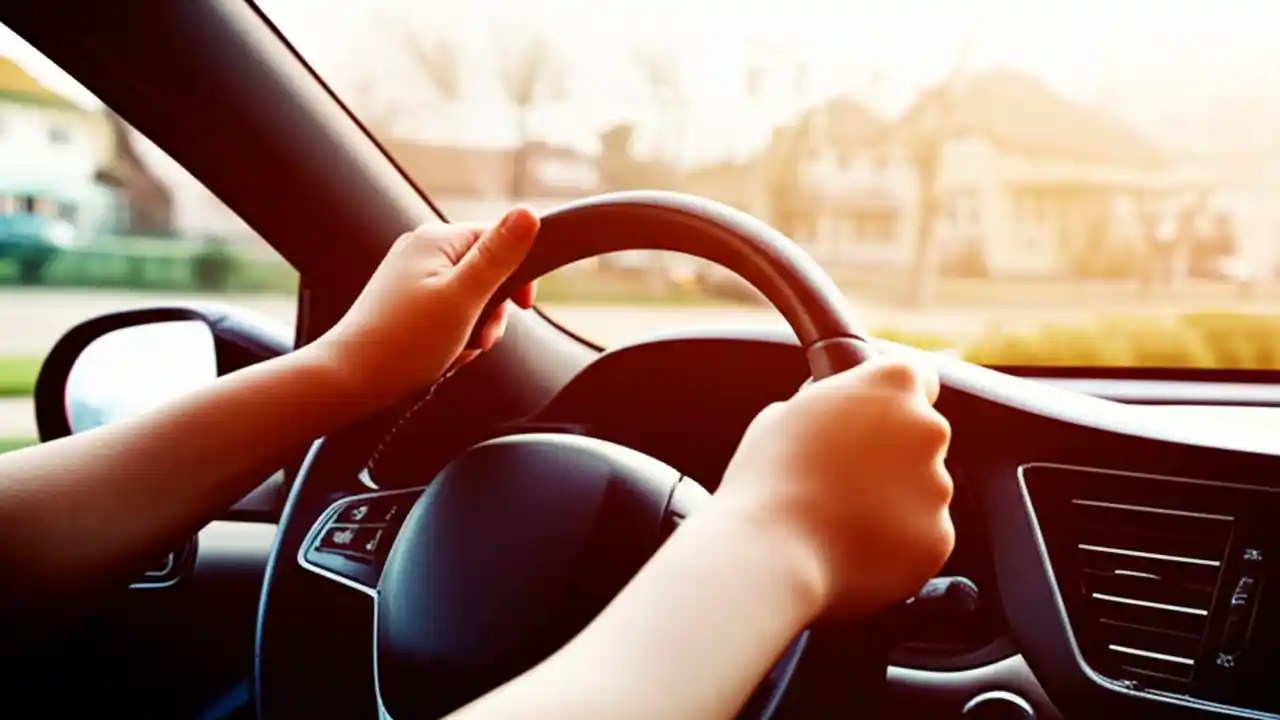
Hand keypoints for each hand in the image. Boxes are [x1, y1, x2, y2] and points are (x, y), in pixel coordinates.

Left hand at [313, 206, 538, 407]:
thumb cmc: (404, 342)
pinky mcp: (404, 300)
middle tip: (479, 339)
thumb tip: (529, 212)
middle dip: (492, 311)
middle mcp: (421, 249)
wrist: (350, 379)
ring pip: (470, 296)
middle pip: (486, 271)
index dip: (517, 276)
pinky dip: (454, 333)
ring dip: (474, 327)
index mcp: (436, 239)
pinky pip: (448, 310)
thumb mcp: (464, 298)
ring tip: (456, 350)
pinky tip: (442, 352)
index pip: (500, 239)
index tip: (521, 309)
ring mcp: (410, 275)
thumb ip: (498, 256)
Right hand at [714, 355, 954, 618]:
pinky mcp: (939, 538)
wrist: (771, 551)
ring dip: (894, 500)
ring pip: (924, 490)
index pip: (918, 376)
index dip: (894, 397)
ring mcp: (938, 486)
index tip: (876, 415)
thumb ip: (828, 408)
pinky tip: (854, 546)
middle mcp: (927, 428)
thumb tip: (832, 420)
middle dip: (893, 453)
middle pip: (922, 435)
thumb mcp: (785, 414)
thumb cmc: (768, 479)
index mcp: (892, 385)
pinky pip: (922, 536)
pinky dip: (897, 543)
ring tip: (841, 517)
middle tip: (844, 475)